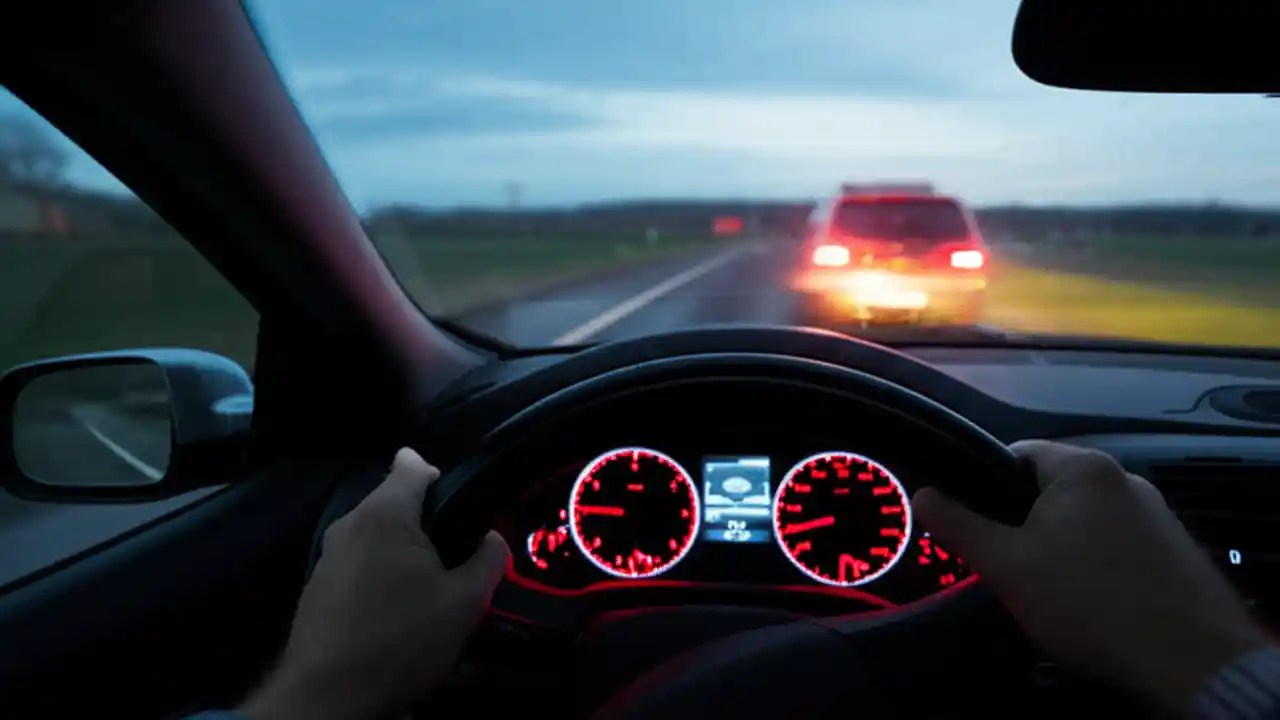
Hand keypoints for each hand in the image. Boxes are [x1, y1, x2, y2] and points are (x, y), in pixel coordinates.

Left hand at [241, 448, 509, 719]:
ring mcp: (326, 557)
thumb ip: (487, 560)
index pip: (411, 464)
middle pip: (393, 502)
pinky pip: (357, 564)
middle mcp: (349, 524)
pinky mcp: (316, 589)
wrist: (328, 699)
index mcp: (385, 514)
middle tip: (454, 560)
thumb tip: (492, 538)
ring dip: (400, 553)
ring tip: (426, 591)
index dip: (438, 475)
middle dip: (424, 522)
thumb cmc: (402, 640)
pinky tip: (394, 614)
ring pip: (374, 536)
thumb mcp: (464, 603)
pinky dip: (378, 576)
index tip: (458, 506)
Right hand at [913, 439, 1269, 714]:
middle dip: (1025, 525)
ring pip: (1084, 520)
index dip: (986, 489)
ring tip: (1052, 591)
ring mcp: (1157, 512)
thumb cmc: (1086, 601)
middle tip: (1010, 568)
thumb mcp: (1005, 566)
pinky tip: (1093, 601)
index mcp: (1082, 467)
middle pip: (1050, 490)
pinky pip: (1116, 544)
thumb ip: (959, 525)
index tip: (978, 530)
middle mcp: (1125, 477)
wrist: (1186, 660)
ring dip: (1062, 546)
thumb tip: (923, 494)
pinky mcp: (1175, 549)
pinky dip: (1097, 564)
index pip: (1016, 455)